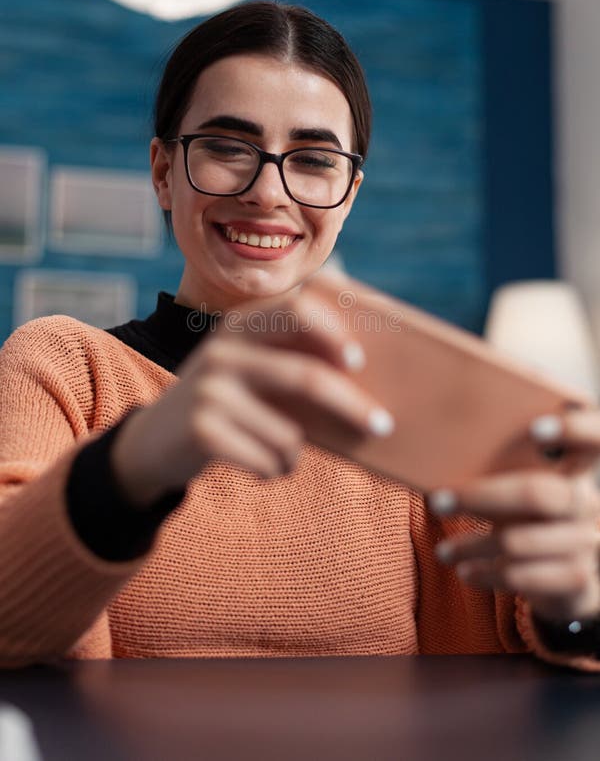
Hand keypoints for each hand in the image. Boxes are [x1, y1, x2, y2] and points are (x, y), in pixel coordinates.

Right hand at [111, 275, 394, 506]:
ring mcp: (209, 390)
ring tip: (284, 457)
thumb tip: (364, 378)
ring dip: (297, 455)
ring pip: (290, 432)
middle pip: (305, 376)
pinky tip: (261, 467)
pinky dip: (276, 471)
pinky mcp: (202, 431)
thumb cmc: (223, 403)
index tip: (360, 361)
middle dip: (352, 405)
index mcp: (240, 325)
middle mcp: (222, 350)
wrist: (151, 444)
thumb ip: (290, 358)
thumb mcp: (247, 368)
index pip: (296, 309)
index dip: (332, 332)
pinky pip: (268, 460)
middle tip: (383, 425)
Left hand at [429, 407, 599, 622]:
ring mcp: (587, 542)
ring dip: (473, 546)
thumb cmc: (529, 517)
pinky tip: (467, 571)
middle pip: (537, 494)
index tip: (535, 428)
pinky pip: (524, 577)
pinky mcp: (578, 580)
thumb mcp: (523, 487)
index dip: (575, 428)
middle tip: (438, 500)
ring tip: (443, 550)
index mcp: (577, 468)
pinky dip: (488, 575)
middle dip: (481, 497)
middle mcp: (587, 502)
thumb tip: (435, 436)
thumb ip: (501, 464)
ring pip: (520, 541)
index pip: (595, 436)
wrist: (563, 577)